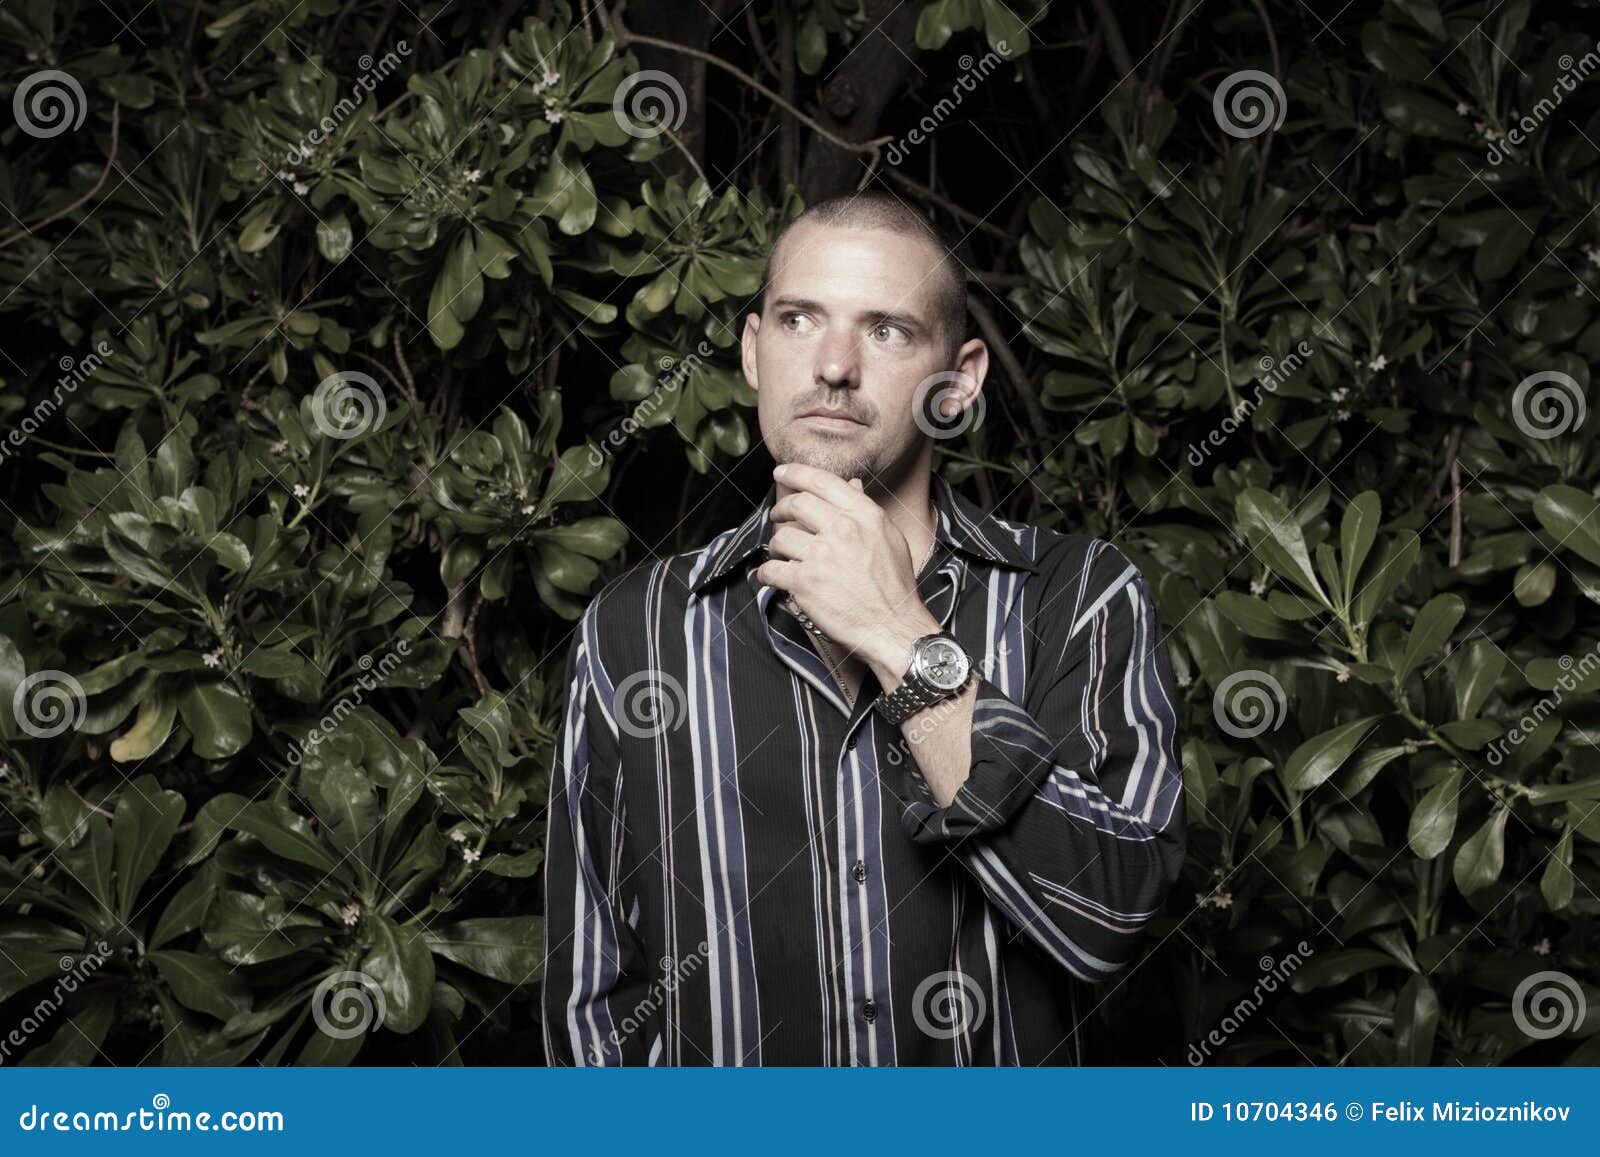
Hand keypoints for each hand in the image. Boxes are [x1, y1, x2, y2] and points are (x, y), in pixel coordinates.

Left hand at [754, 463, 940, 682]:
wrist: (893, 626)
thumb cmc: (894, 587)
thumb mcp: (889, 538)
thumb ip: (866, 510)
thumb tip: (852, 486)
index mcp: (865, 515)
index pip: (822, 482)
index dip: (796, 473)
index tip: (782, 472)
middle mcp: (843, 530)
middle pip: (796, 504)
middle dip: (781, 509)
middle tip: (777, 516)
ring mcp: (822, 555)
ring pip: (780, 538)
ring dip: (776, 547)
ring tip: (782, 556)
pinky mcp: (805, 582)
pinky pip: (772, 569)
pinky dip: (767, 574)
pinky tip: (773, 577)